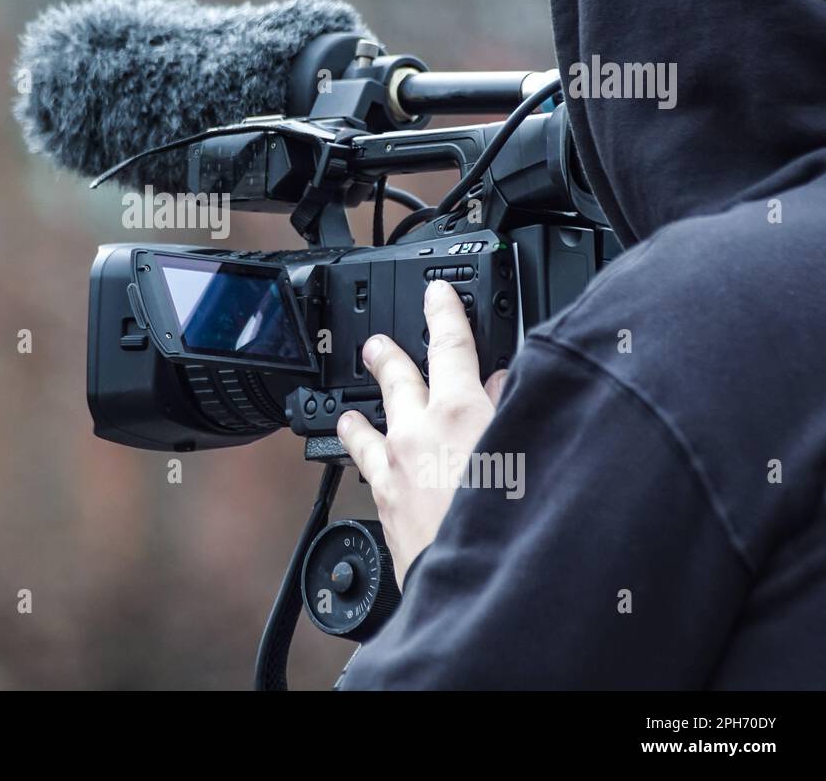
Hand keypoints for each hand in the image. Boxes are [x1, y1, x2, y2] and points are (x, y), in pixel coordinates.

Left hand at [336, 278, 507, 586]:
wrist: (482, 592)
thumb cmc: (515, 523)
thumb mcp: (532, 451)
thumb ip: (515, 410)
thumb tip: (502, 384)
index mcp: (459, 410)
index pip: (449, 343)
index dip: (443, 312)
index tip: (435, 292)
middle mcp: (417, 434)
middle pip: (396, 380)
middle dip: (386, 356)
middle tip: (375, 344)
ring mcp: (396, 472)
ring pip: (368, 429)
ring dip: (362, 415)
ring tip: (351, 411)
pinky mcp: (385, 510)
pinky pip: (366, 474)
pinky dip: (365, 461)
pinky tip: (365, 467)